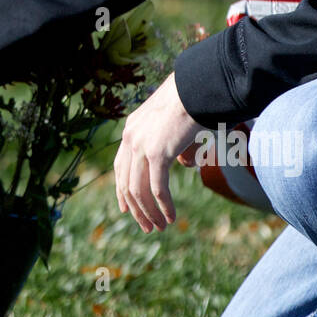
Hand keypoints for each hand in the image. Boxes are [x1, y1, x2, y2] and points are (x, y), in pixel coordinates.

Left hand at [113, 73, 202, 231]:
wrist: (197, 88)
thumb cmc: (192, 103)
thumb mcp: (177, 127)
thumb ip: (176, 147)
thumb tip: (185, 165)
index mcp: (131, 129)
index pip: (120, 167)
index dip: (122, 191)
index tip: (126, 209)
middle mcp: (130, 137)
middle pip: (126, 183)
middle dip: (136, 209)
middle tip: (148, 227)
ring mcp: (141, 145)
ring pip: (138, 190)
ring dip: (149, 212)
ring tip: (160, 227)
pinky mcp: (157, 153)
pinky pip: (156, 188)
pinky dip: (163, 206)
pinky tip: (171, 217)